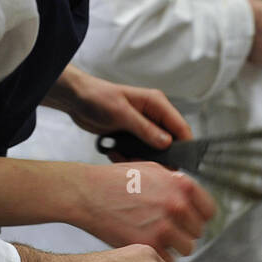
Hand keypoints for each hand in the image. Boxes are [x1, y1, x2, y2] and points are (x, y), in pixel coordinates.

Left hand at [60, 71, 191, 150]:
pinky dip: (127, 158)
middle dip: (155, 157)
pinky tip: (114, 153)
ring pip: (152, 152)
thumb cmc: (98, 97)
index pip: (180, 126)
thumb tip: (167, 143)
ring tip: (120, 156)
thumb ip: (145, 128)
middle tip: (140, 163)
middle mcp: (153, 115)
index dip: (184, 146)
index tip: (179, 164)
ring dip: (137, 159)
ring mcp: (143, 127)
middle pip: (168, 143)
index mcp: (156, 104)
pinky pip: (137, 153)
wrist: (77, 100)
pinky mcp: (132, 136)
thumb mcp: (122, 113)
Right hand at [73, 162, 215, 260]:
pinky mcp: (149, 246)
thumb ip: (176, 184)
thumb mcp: (153, 170)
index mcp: (182, 185)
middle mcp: (176, 206)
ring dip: (174, 246)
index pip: (209, 211)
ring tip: (155, 237)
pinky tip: (145, 244)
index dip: (199, 216)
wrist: (89, 193)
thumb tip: (192, 198)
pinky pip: (168, 260)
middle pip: (197, 232)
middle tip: (167, 228)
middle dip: (184, 231)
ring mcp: (164, 228)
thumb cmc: (116, 180)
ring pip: (185, 249)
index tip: (191, 220)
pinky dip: (159, 256)